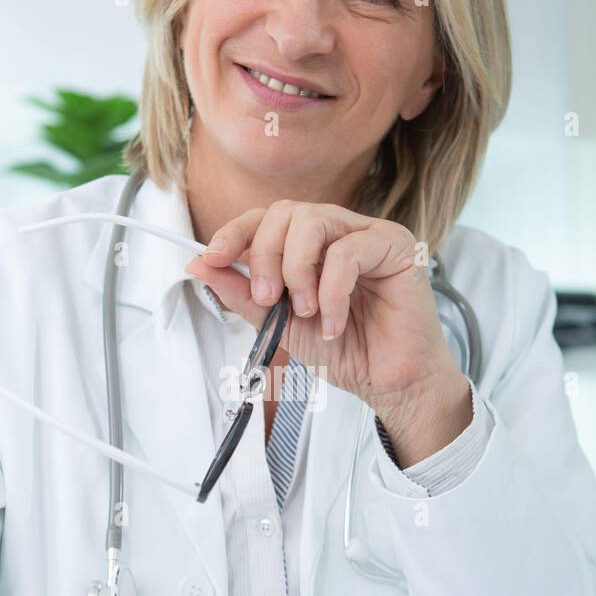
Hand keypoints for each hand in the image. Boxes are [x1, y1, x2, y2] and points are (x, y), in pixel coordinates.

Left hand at [185, 199, 471, 459]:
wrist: (389, 384)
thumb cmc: (346, 351)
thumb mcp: (280, 322)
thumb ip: (243, 293)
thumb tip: (199, 265)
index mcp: (312, 244)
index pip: (267, 217)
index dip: (236, 232)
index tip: (212, 258)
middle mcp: (340, 230)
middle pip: (286, 212)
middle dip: (265, 255)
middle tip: (267, 299)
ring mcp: (369, 233)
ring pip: (313, 222)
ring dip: (297, 270)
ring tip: (306, 312)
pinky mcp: (396, 246)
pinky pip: (348, 252)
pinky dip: (331, 291)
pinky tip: (335, 323)